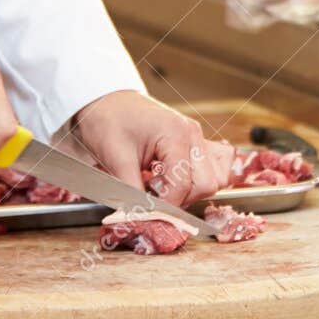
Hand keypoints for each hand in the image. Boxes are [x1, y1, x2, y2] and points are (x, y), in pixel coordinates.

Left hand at [66, 91, 235, 206]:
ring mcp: (196, 138)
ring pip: (212, 180)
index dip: (166, 206)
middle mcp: (193, 135)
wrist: (106, 100)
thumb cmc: (109, 120)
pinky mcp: (193, 143)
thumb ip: (132, 192)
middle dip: (180, 200)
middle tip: (153, 199)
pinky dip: (195, 182)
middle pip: (206, 184)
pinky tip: (171, 181)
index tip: (146, 214)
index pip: (183, 185)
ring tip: (161, 188)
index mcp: (177, 134)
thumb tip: (141, 218)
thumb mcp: (115, 157)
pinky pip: (209, 169)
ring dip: (189, 192)